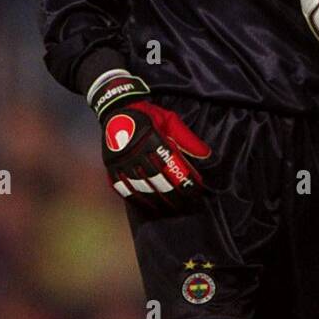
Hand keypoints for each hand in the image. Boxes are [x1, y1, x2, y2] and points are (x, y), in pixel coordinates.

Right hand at [88, 71, 214, 209]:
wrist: (117, 109)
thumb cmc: (149, 115)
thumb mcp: (171, 120)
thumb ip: (187, 139)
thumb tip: (207, 155)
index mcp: (152, 138)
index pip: (172, 165)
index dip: (184, 180)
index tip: (196, 191)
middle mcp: (136, 150)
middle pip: (157, 180)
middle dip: (173, 195)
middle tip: (186, 205)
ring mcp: (121, 160)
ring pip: (141, 187)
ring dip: (157, 201)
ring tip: (169, 210)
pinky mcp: (111, 166)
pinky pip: (123, 188)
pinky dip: (136, 199)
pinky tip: (147, 206)